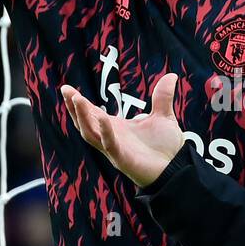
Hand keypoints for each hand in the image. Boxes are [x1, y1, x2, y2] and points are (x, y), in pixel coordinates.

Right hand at [60, 73, 184, 186]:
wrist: (178, 169)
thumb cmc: (166, 147)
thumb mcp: (164, 117)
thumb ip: (162, 97)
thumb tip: (171, 75)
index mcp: (115, 128)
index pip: (91, 113)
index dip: (78, 102)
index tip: (66, 88)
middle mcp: (110, 138)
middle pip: (85, 123)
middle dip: (75, 107)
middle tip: (66, 90)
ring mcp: (115, 150)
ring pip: (91, 134)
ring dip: (83, 117)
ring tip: (77, 99)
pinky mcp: (123, 160)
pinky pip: (110, 146)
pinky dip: (106, 133)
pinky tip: (103, 119)